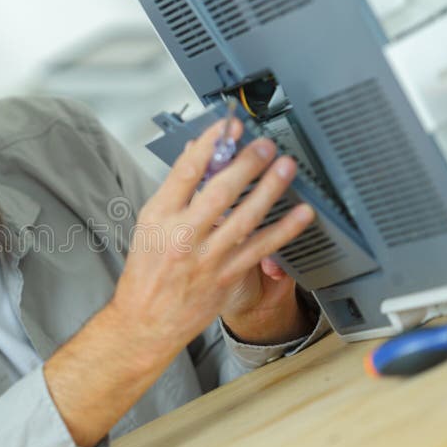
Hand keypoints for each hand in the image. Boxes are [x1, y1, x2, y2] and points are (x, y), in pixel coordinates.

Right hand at [108, 117, 314, 356]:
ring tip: (285, 167)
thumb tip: (195, 155)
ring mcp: (207, 257)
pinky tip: (301, 213)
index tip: (228, 125)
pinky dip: (284, 229)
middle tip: (265, 146)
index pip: (186, 171)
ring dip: (270, 189)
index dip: (211, 143)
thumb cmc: (146, 273)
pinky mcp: (227, 276)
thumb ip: (174, 190)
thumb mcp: (148, 225)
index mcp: (159, 216)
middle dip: (247, 163)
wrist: (146, 321)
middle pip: (220, 191)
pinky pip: (262, 248)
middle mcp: (182, 235)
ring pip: (246, 217)